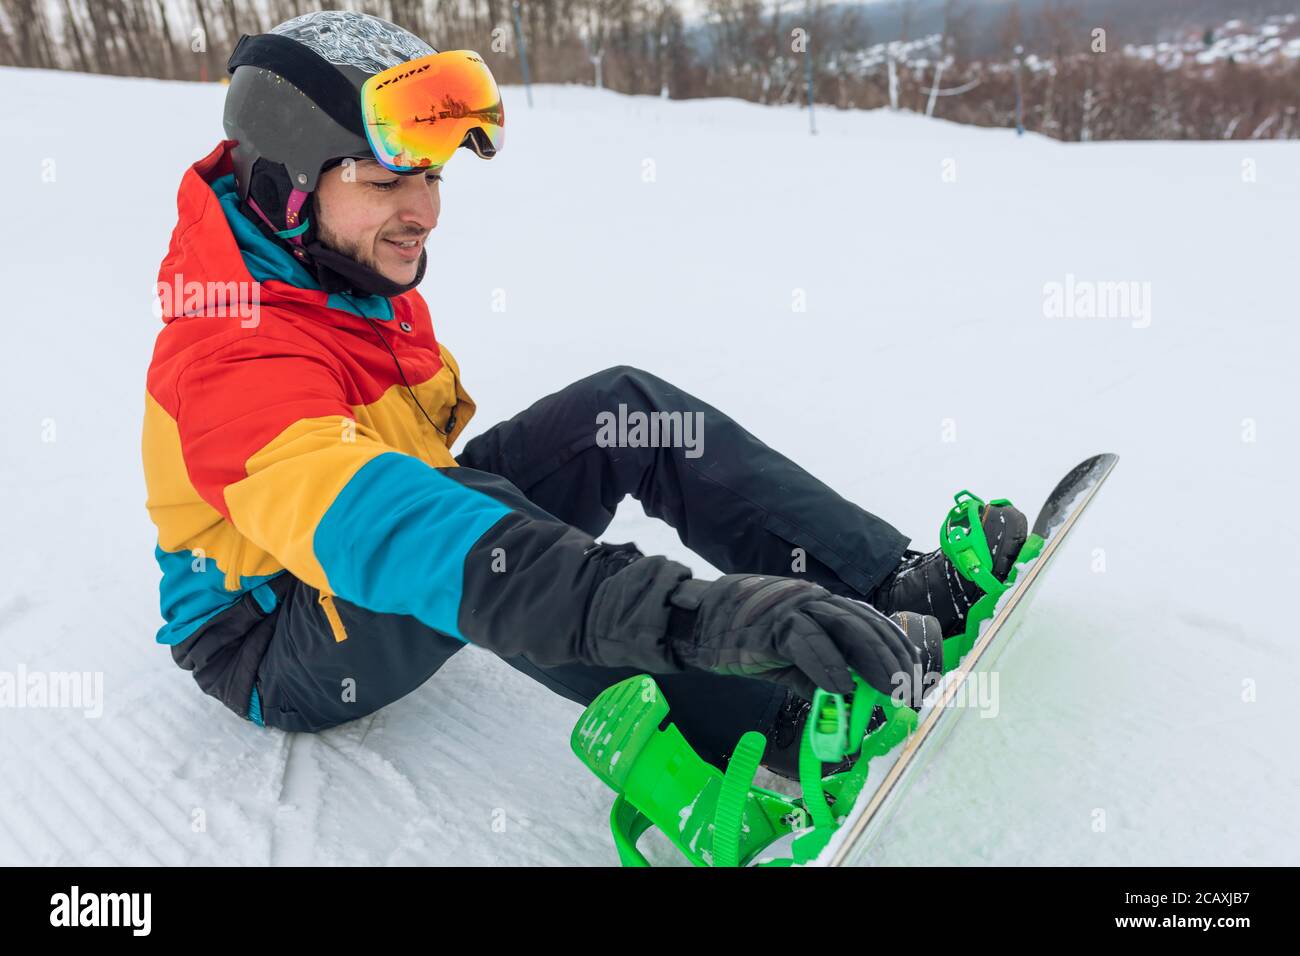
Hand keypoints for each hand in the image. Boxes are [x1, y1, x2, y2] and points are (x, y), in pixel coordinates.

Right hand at [667, 574, 922, 700]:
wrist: (696, 622)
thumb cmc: (741, 640)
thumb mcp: (788, 662)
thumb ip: (817, 677)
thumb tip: (849, 704)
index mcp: (822, 608)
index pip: (872, 625)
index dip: (897, 651)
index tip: (915, 681)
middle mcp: (815, 600)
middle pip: (866, 626)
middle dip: (893, 660)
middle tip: (909, 691)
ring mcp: (794, 607)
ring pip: (845, 627)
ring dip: (871, 660)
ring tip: (889, 689)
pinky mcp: (772, 621)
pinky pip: (806, 640)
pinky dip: (827, 664)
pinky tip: (841, 687)